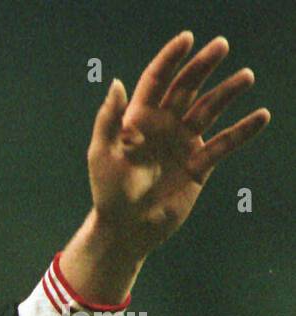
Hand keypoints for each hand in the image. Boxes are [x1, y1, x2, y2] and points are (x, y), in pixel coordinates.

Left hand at [87, 31, 269, 257]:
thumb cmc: (108, 192)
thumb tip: (116, 82)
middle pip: (186, 88)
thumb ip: (108, 120)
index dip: (170, 59)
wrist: (126, 229)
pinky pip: (224, 144)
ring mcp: (182, 144)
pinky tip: (261, 116)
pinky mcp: (198, 165)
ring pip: (209, 110)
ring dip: (227, 92)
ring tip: (246, 77)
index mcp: (137, 120)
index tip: (187, 39)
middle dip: (202, 66)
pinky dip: (242, 131)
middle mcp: (162, 127)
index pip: (156, 82)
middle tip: (221, 46)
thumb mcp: (102, 155)